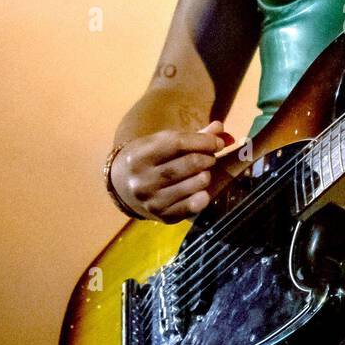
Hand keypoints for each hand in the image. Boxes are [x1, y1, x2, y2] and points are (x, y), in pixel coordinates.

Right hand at [110, 120, 234, 222]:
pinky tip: (202, 190)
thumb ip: (192, 136)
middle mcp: (142, 180)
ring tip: (203, 172)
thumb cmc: (150, 159)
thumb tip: (220, 128)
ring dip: (206, 175)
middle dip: (207, 158)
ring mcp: (152, 201)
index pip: (177, 143)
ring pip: (194, 184)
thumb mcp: (162, 142)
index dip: (204, 141)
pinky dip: (204, 196)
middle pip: (188, 164)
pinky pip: (193, 206)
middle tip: (211, 157)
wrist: (123, 186)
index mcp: (139, 156)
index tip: (218, 142)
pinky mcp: (163, 216)